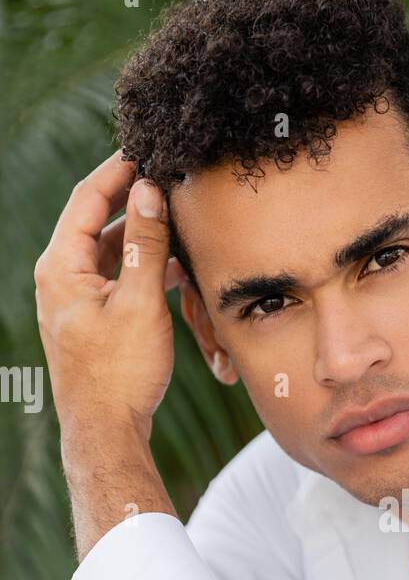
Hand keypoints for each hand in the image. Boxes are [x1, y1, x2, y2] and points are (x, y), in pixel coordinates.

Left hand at [34, 150, 184, 439]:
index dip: (117, 170)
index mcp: (60, 266)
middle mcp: (59, 278)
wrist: (106, 431)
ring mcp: (72, 299)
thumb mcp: (140, 301)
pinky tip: (173, 271)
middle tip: (167, 178)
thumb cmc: (121, 372)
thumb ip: (145, 243)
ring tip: (178, 223)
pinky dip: (141, 269)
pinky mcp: (89, 319)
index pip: (86, 198)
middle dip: (133, 202)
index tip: (145, 148)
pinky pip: (115, 279)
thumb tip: (148, 191)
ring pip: (109, 252)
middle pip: (96, 222)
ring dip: (143, 239)